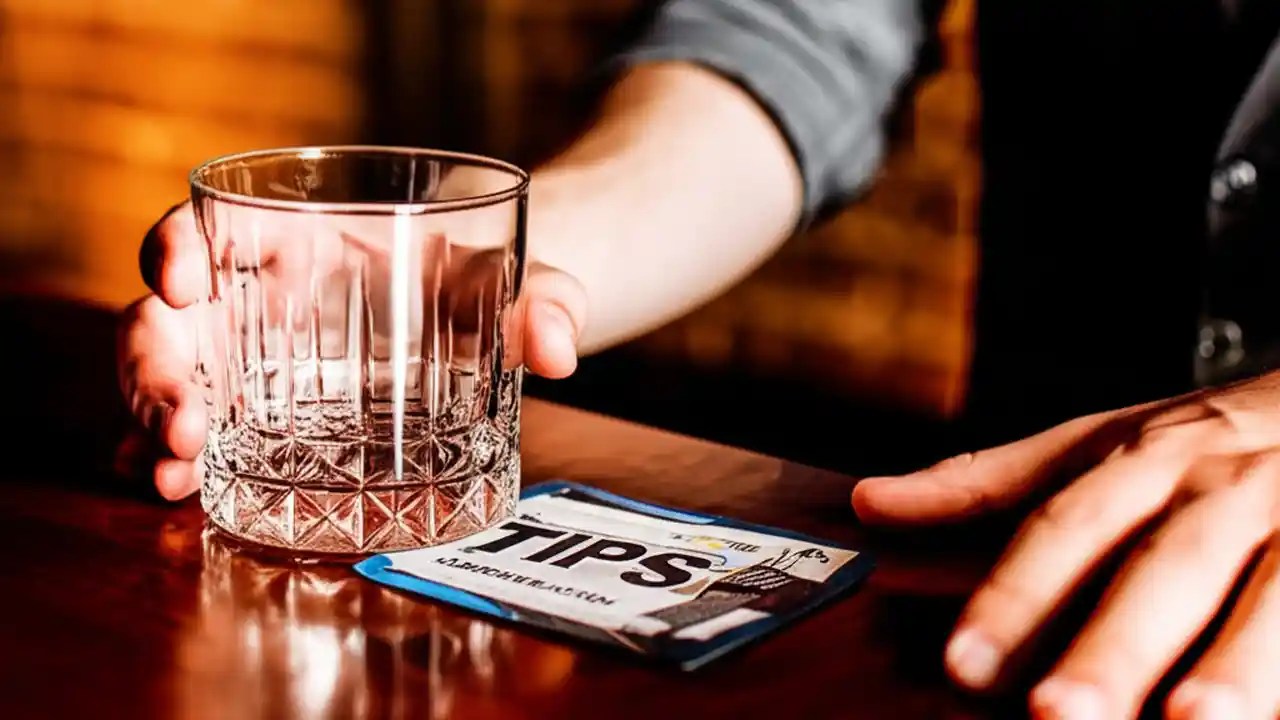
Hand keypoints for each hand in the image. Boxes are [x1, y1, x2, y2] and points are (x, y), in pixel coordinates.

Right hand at [115, 201, 586, 499]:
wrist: (502, 319)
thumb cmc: (500, 282)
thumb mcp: (532, 282)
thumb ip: (547, 302)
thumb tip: (558, 348)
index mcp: (313, 240)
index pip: (221, 225)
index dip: (177, 246)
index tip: (180, 285)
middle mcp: (268, 298)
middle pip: (171, 315)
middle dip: (155, 366)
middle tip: (184, 427)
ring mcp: (262, 362)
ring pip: (174, 378)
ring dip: (154, 424)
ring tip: (173, 478)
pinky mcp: (272, 417)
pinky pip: (205, 433)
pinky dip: (176, 461)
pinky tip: (173, 496)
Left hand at [853, 373, 1279, 718]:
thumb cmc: (1197, 437)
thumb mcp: (1093, 441)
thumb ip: (985, 480)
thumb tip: (870, 501)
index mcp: (1141, 457)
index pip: (1065, 526)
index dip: (1016, 593)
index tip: (964, 664)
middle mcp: (1217, 486)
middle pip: (1162, 568)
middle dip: (1113, 644)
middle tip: (1057, 715)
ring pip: (1270, 594)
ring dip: (1235, 663)